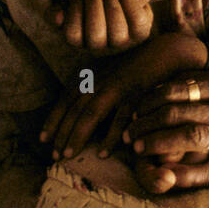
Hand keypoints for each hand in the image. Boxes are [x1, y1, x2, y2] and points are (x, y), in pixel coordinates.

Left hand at [40, 32, 206, 158]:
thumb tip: (76, 108)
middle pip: (75, 108)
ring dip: (77, 134)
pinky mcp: (136, 94)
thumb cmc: (136, 66)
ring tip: (68, 155)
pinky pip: (120, 118)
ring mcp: (118, 86)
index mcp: (93, 74)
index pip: (67, 98)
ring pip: (91, 113)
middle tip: (53, 154)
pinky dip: (110, 136)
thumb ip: (94, 86)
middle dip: (62, 132)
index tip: (43, 138)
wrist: (165, 52)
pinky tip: (102, 153)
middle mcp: (101, 79)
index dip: (53, 118)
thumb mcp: (109, 72)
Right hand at [51, 0, 152, 52]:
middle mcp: (104, 48)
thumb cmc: (97, 9)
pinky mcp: (141, 33)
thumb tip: (57, 15)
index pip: (73, 36)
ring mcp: (124, 43)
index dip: (74, 13)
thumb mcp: (78, 9)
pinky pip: (137, 19)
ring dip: (110, 6)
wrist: (127, 9)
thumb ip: (62, 10)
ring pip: (116, 31)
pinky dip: (128, 3)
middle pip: (95, 36)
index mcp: (84, 43)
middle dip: (93, 7)